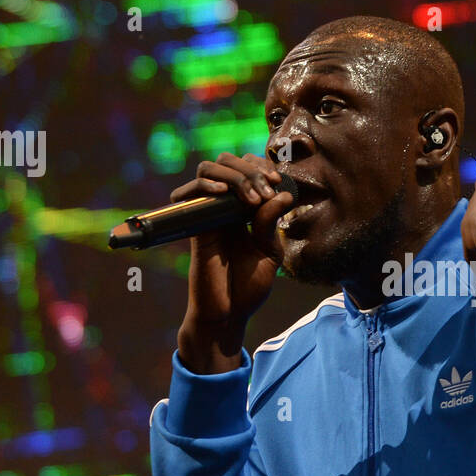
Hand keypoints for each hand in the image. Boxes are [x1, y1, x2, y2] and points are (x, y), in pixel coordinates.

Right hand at [171, 153, 293, 372]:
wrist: (228, 313)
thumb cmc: (248, 287)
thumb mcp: (269, 252)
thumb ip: (270, 223)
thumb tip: (283, 194)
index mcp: (244, 210)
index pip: (248, 168)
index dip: (262, 167)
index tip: (277, 182)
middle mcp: (224, 207)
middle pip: (227, 162)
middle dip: (250, 169)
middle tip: (266, 190)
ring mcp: (208, 214)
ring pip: (209, 169)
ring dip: (233, 175)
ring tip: (251, 198)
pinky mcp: (194, 225)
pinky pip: (192, 193)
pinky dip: (206, 185)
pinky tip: (223, 193)